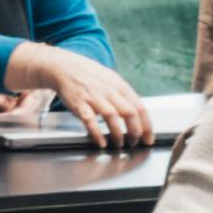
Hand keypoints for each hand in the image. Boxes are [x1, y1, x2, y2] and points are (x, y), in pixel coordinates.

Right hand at [4, 41, 149, 146]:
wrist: (65, 68)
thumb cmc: (89, 76)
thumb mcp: (111, 80)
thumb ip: (123, 96)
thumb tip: (136, 114)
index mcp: (120, 86)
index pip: (140, 107)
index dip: (147, 125)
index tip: (148, 138)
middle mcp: (109, 91)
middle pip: (129, 113)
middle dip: (136, 132)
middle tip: (135, 143)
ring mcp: (94, 97)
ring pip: (112, 117)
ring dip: (118, 134)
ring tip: (120, 144)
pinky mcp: (80, 104)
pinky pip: (90, 121)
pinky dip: (97, 133)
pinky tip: (101, 142)